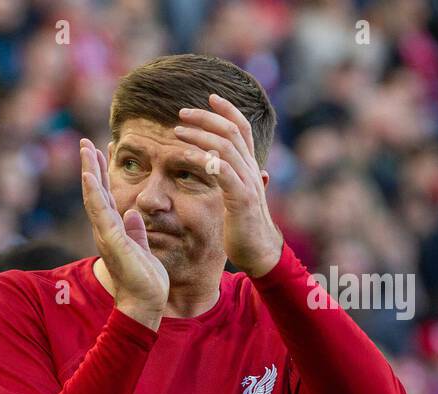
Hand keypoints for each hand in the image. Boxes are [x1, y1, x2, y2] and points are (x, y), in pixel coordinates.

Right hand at [80, 137, 168, 328]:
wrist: (145, 303)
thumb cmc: (145, 281)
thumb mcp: (143, 249)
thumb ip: (136, 231)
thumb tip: (134, 213)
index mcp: (113, 230)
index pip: (106, 196)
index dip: (102, 174)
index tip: (102, 152)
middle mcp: (105, 230)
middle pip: (95, 192)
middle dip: (90, 166)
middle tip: (86, 142)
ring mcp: (105, 234)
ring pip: (93, 197)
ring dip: (89, 172)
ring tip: (86, 148)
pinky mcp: (111, 240)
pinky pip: (100, 212)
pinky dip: (94, 192)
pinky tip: (90, 174)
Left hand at [172, 94, 283, 276]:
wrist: (258, 253)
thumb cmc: (245, 228)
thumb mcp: (244, 199)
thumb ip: (245, 182)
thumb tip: (260, 172)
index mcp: (249, 167)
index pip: (242, 129)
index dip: (228, 110)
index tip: (210, 97)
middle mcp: (251, 170)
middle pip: (232, 132)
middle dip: (207, 118)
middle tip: (182, 112)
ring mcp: (248, 183)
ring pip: (226, 147)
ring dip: (200, 135)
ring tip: (177, 131)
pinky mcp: (241, 199)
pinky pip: (222, 173)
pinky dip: (205, 160)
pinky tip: (186, 156)